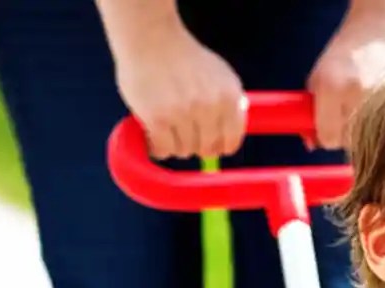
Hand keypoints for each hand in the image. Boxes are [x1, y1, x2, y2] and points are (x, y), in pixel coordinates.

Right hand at [108, 16, 245, 159]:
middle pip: (207, 149)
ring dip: (176, 146)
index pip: (231, 140)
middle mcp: (209, 108)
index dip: (221, 147)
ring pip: (184, 151)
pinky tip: (154, 138)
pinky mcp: (158, 119)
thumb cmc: (186, 57)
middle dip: (197, 146)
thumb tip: (232, 133)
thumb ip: (232, 103)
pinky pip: (163, 149)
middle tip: (187, 137)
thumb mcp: (221, 76)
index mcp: (229, 99)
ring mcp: (183, 114)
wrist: (152, 39)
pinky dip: (159, 148)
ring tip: (169, 131)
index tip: (214, 148)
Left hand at [306, 7, 384, 148]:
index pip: (328, 138)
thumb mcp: (318, 77)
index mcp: (332, 87)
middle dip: (345, 132)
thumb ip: (311, 110)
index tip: (328, 126)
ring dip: (364, 128)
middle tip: (347, 111)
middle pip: (349, 141)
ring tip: (365, 103)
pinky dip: (383, 120)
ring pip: (368, 137)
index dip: (325, 135)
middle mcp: (357, 95)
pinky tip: (381, 102)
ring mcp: (382, 99)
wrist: (382, 29)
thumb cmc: (345, 54)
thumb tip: (311, 145)